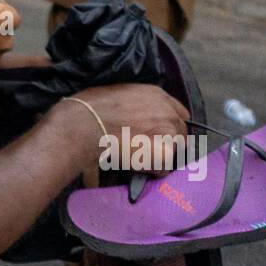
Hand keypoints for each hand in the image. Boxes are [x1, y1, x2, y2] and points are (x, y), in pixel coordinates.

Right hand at [57, 83, 190, 174]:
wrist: (85, 125)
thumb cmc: (93, 108)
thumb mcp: (120, 93)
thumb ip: (137, 103)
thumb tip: (136, 114)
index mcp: (158, 95)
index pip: (179, 112)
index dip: (170, 124)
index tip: (161, 132)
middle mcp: (167, 112)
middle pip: (180, 133)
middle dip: (168, 142)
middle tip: (147, 149)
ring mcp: (168, 132)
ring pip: (173, 151)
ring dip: (160, 156)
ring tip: (139, 159)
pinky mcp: (163, 153)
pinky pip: (163, 169)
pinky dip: (153, 172)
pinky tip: (138, 168)